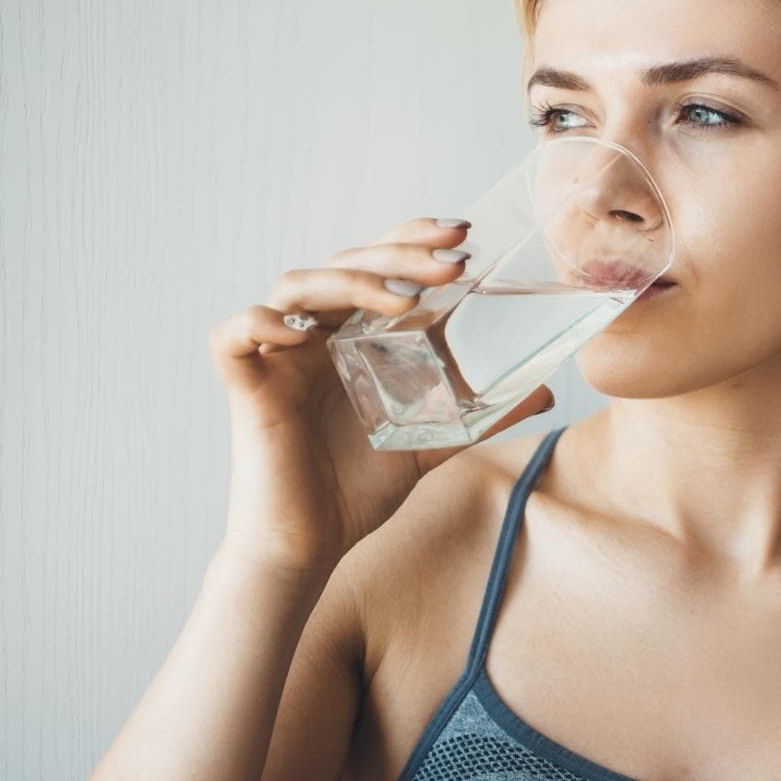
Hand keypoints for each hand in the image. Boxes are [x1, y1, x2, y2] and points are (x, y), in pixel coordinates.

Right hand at [207, 216, 554, 573]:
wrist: (311, 544)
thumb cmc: (357, 489)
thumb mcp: (432, 442)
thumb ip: (482, 415)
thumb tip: (548, 392)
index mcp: (351, 335)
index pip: (378, 264)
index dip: (412, 239)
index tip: (463, 235)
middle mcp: (314, 335)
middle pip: (344, 263)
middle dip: (399, 254)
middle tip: (451, 263)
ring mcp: (277, 357)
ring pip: (295, 285)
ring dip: (349, 281)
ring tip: (401, 301)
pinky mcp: (246, 387)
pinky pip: (233, 334)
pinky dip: (261, 321)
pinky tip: (303, 333)